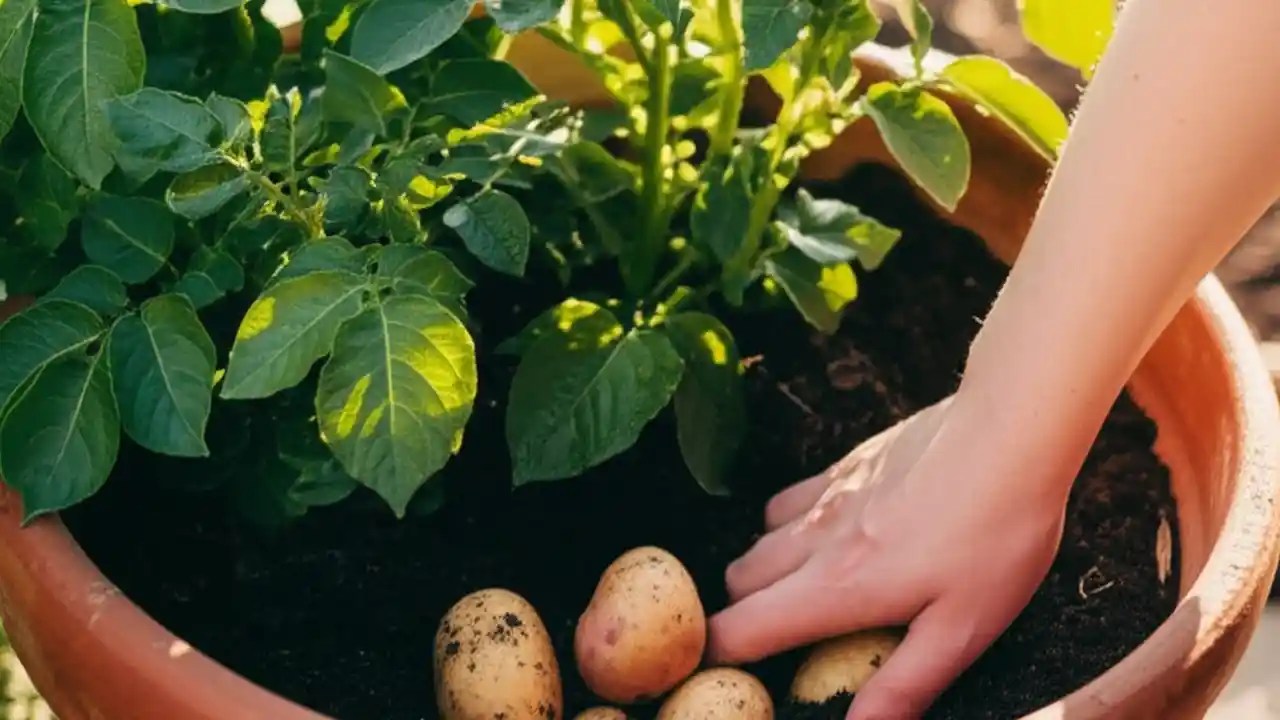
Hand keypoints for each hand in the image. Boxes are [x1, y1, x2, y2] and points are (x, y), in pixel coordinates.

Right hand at [707, 393, 1074, 718]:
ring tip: (801, 595)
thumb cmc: (996, 535)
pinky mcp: (846, 465)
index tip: (733, 676)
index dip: (719, 657)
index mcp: (836, 589)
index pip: (739, 628)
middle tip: (777, 645)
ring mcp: (826, 497)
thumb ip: (905, 684)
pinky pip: (788, 501)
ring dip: (764, 573)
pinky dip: (786, 528)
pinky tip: (826, 537)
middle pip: (737, 583)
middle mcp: (815, 541)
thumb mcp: (964, 628)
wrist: (1009, 434)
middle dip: (743, 617)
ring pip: (759, 541)